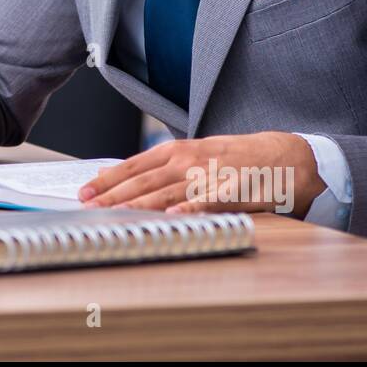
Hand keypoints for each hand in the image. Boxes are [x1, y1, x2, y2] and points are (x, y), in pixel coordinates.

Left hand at [78, 131, 325, 216]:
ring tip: (117, 215)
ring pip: (169, 192)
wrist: (282, 155)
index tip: (84, 192)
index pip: (134, 164)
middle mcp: (189, 159)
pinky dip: (190, 208)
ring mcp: (210, 174)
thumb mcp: (191, 155)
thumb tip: (114, 175)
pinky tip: (173, 216)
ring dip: (140, 204)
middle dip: (115, 195)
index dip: (108, 180)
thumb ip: (155, 167)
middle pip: (145, 180)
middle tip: (90, 207)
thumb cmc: (231, 159)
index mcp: (176, 150)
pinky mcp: (232, 189)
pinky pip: (207, 201)